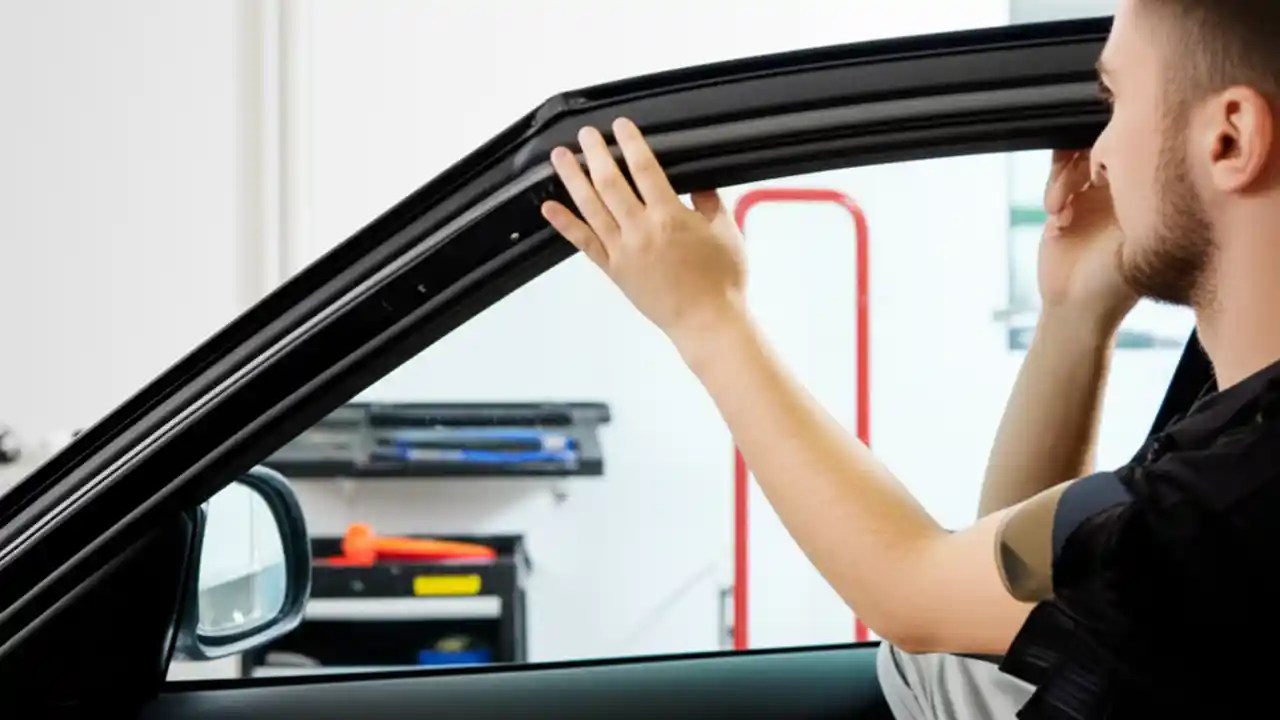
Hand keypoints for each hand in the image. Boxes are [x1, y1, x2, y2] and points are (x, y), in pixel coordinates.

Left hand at [541, 117, 748, 346]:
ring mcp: (623, 251)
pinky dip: (565, 223)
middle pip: (610, 183)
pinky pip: (584, 243)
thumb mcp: (726, 231)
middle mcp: (641, 231)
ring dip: (573, 179)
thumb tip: (698, 179)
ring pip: (590, 207)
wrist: (706, 322)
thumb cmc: (722, 281)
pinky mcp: (613, 271)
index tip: (620, 125)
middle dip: (596, 154)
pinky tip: (549, 207)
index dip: (630, 143)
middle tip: (586, 133)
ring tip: (559, 156)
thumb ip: (709, 201)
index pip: (645, 169)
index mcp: (670, 217)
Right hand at [1039, 149, 1136, 329]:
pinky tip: (1056, 218)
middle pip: (1102, 149)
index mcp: (1147, 197)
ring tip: (1058, 211)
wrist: (1076, 308)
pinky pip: (1057, 178)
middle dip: (1084, 163)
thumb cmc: (1116, 282)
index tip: (1104, 173)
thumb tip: (1132, 157)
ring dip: (1063, 181)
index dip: (1117, 152)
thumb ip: (1135, 197)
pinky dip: (1054, 190)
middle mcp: (1121, 192)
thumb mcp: (1134, 239)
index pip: (1134, 152)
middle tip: (1081, 187)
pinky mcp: (1065, 204)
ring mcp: (1093, 197)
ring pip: (1076, 161)